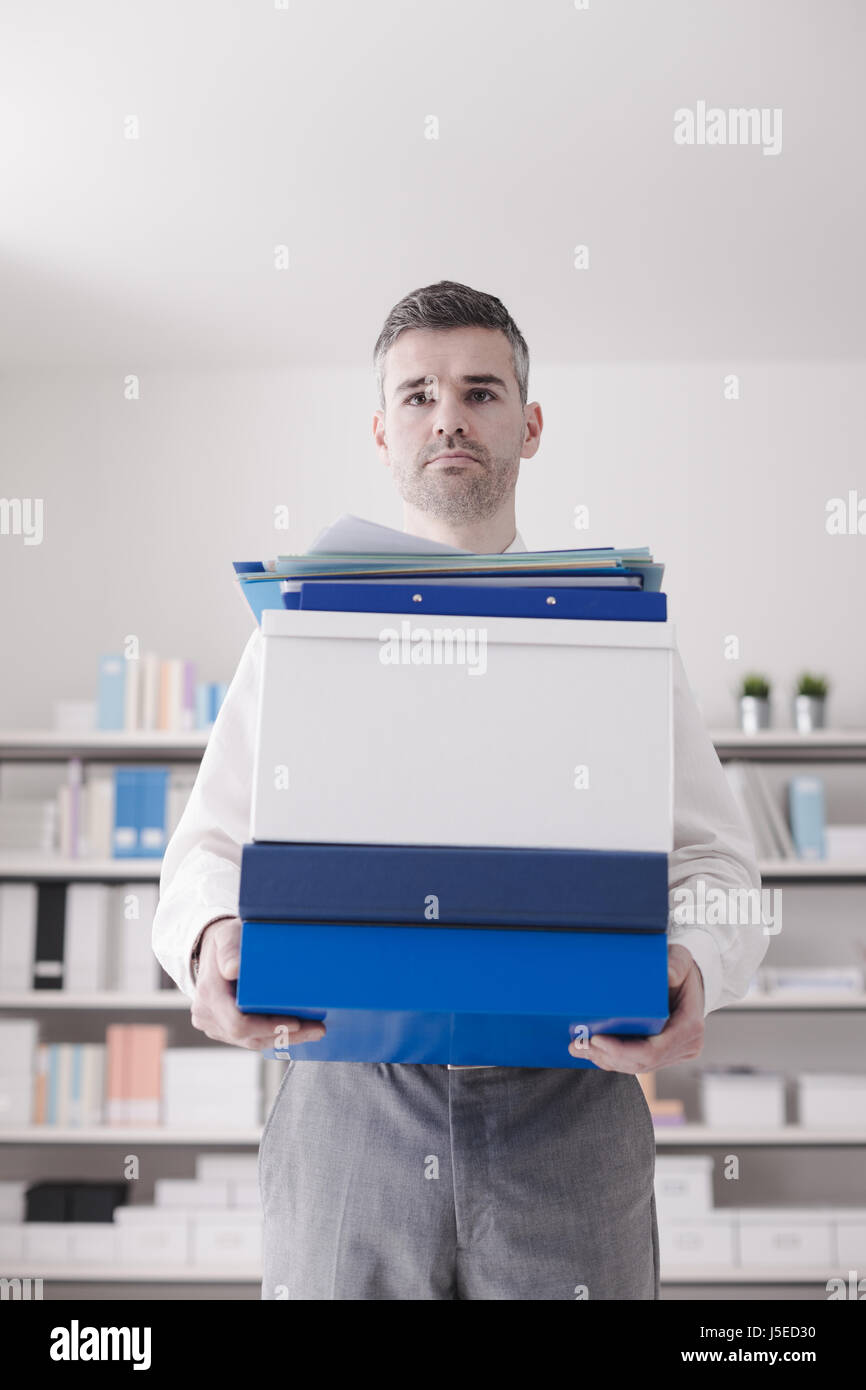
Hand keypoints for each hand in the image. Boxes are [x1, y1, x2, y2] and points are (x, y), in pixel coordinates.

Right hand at [190, 916, 326, 1050]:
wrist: (212, 951)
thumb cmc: (227, 940)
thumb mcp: (227, 935)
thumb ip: (230, 949)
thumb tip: (233, 968)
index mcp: (210, 993)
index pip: (238, 1023)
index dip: (268, 1027)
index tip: (296, 1022)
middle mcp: (207, 1013)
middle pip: (249, 1037)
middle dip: (284, 1035)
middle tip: (318, 1029)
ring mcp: (213, 1024)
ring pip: (252, 1041)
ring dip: (284, 1038)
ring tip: (314, 1030)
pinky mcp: (222, 1029)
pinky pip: (250, 1039)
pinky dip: (274, 1036)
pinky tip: (298, 1031)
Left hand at [567, 943, 704, 1072]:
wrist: (691, 980)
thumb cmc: (682, 969)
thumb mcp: (680, 960)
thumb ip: (676, 964)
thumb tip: (668, 973)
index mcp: (689, 1028)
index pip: (653, 1051)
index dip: (622, 1051)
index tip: (596, 1039)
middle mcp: (685, 1046)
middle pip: (642, 1062)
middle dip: (608, 1056)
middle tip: (578, 1045)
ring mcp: (675, 1053)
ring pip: (637, 1065)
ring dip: (606, 1059)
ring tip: (578, 1048)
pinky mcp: (664, 1054)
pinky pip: (637, 1061)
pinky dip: (614, 1058)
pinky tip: (592, 1051)